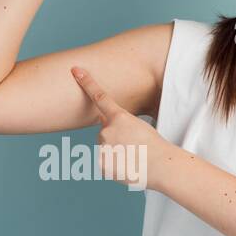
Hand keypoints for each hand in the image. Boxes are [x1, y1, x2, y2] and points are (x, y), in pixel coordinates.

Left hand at [70, 66, 169, 191]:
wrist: (159, 165)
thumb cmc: (154, 146)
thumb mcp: (139, 127)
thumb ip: (120, 125)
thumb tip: (107, 132)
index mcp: (119, 117)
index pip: (99, 96)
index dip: (86, 82)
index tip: (75, 70)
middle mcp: (107, 130)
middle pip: (104, 131)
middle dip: (114, 137)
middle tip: (132, 144)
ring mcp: (103, 147)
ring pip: (105, 146)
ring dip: (115, 151)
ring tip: (132, 156)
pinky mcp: (101, 162)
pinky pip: (105, 161)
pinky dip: (114, 164)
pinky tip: (127, 165)